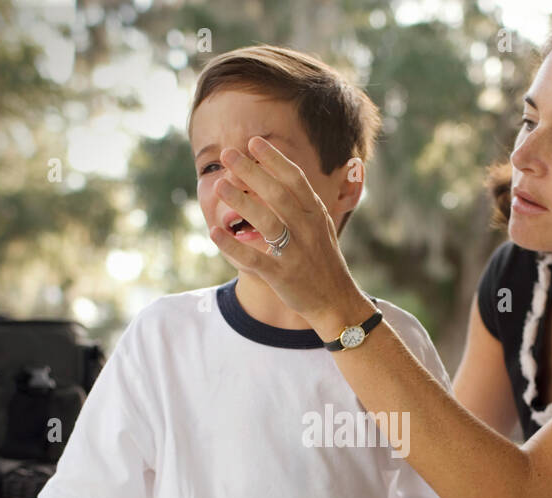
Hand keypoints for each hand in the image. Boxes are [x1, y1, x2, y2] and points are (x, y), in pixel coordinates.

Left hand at [208, 136, 373, 336]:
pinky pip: (256, 259)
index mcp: (316, 215)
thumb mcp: (321, 227)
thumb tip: (282, 175)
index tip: (254, 142)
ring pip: (268, 222)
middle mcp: (308, 230)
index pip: (295, 179)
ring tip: (220, 185)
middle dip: (252, 171)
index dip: (274, 160)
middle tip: (228, 153)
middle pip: (278, 194)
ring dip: (242, 202)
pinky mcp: (283, 276)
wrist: (337, 302)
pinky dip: (234, 246)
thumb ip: (303, 203)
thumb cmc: (323, 262)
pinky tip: (215, 233)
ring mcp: (296, 253)